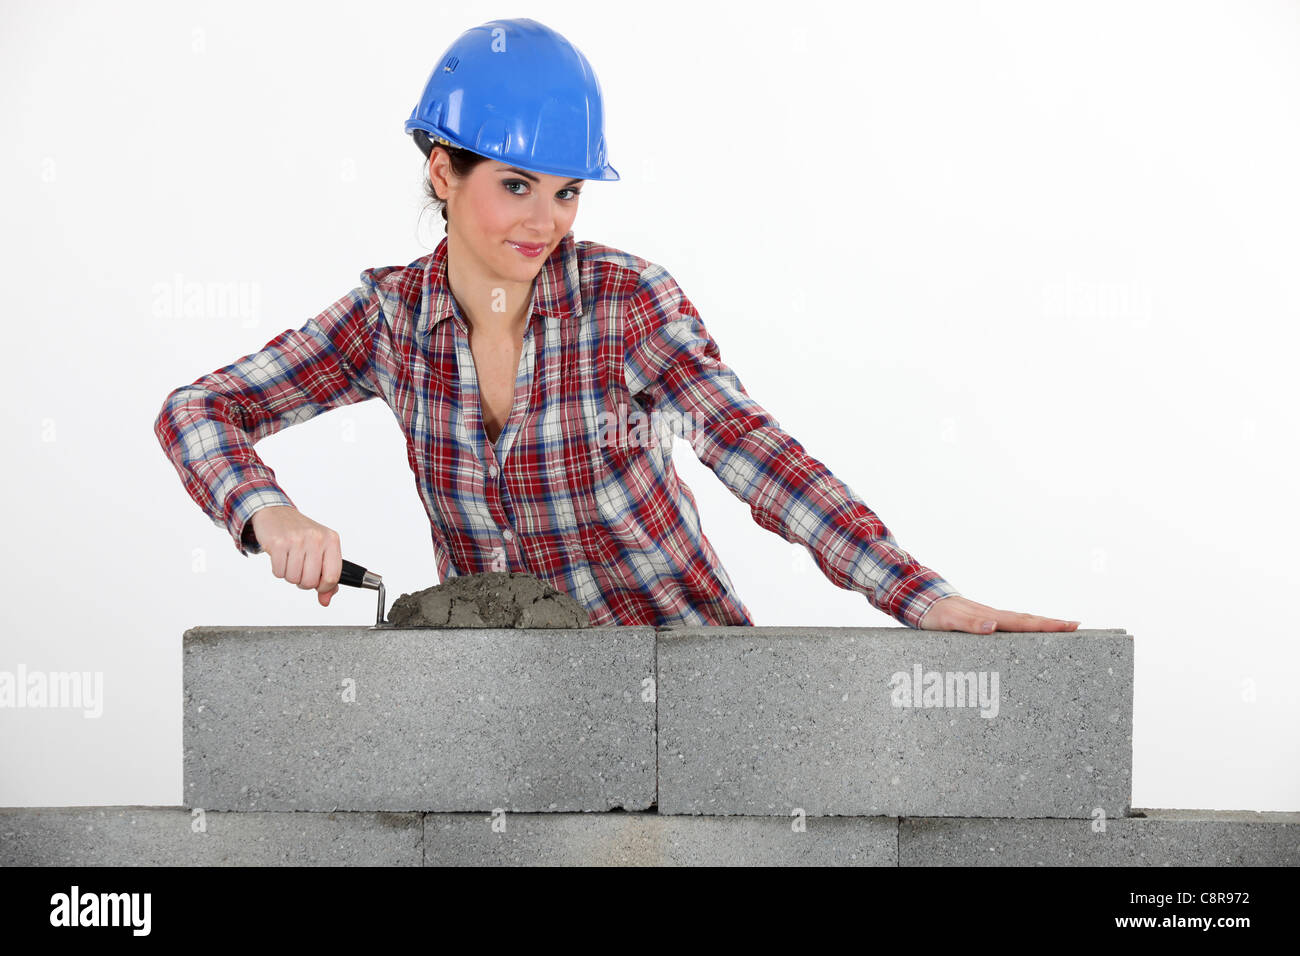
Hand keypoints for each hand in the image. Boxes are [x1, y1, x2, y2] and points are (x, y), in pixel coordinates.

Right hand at [247, 506, 343, 607]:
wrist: (276, 512)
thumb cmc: (301, 533)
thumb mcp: (321, 549)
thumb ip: (326, 576)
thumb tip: (326, 600)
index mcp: (331, 540)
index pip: (333, 576)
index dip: (324, 587)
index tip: (318, 586)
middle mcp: (316, 538)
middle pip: (311, 581)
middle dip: (303, 582)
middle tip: (300, 569)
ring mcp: (297, 540)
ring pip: (294, 578)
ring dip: (290, 575)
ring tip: (290, 560)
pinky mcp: (278, 543)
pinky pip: (279, 572)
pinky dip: (278, 570)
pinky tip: (281, 557)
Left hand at [918, 595, 1078, 632]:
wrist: (916, 597)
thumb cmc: (931, 612)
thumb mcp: (947, 621)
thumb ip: (969, 623)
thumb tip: (993, 627)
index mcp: (989, 618)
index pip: (1024, 622)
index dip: (1048, 625)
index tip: (1072, 625)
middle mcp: (991, 617)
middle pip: (1027, 620)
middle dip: (1052, 624)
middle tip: (1077, 626)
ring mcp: (986, 618)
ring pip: (1018, 621)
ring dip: (1039, 626)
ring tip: (1060, 629)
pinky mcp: (980, 621)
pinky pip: (1006, 625)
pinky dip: (1022, 628)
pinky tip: (1026, 635)